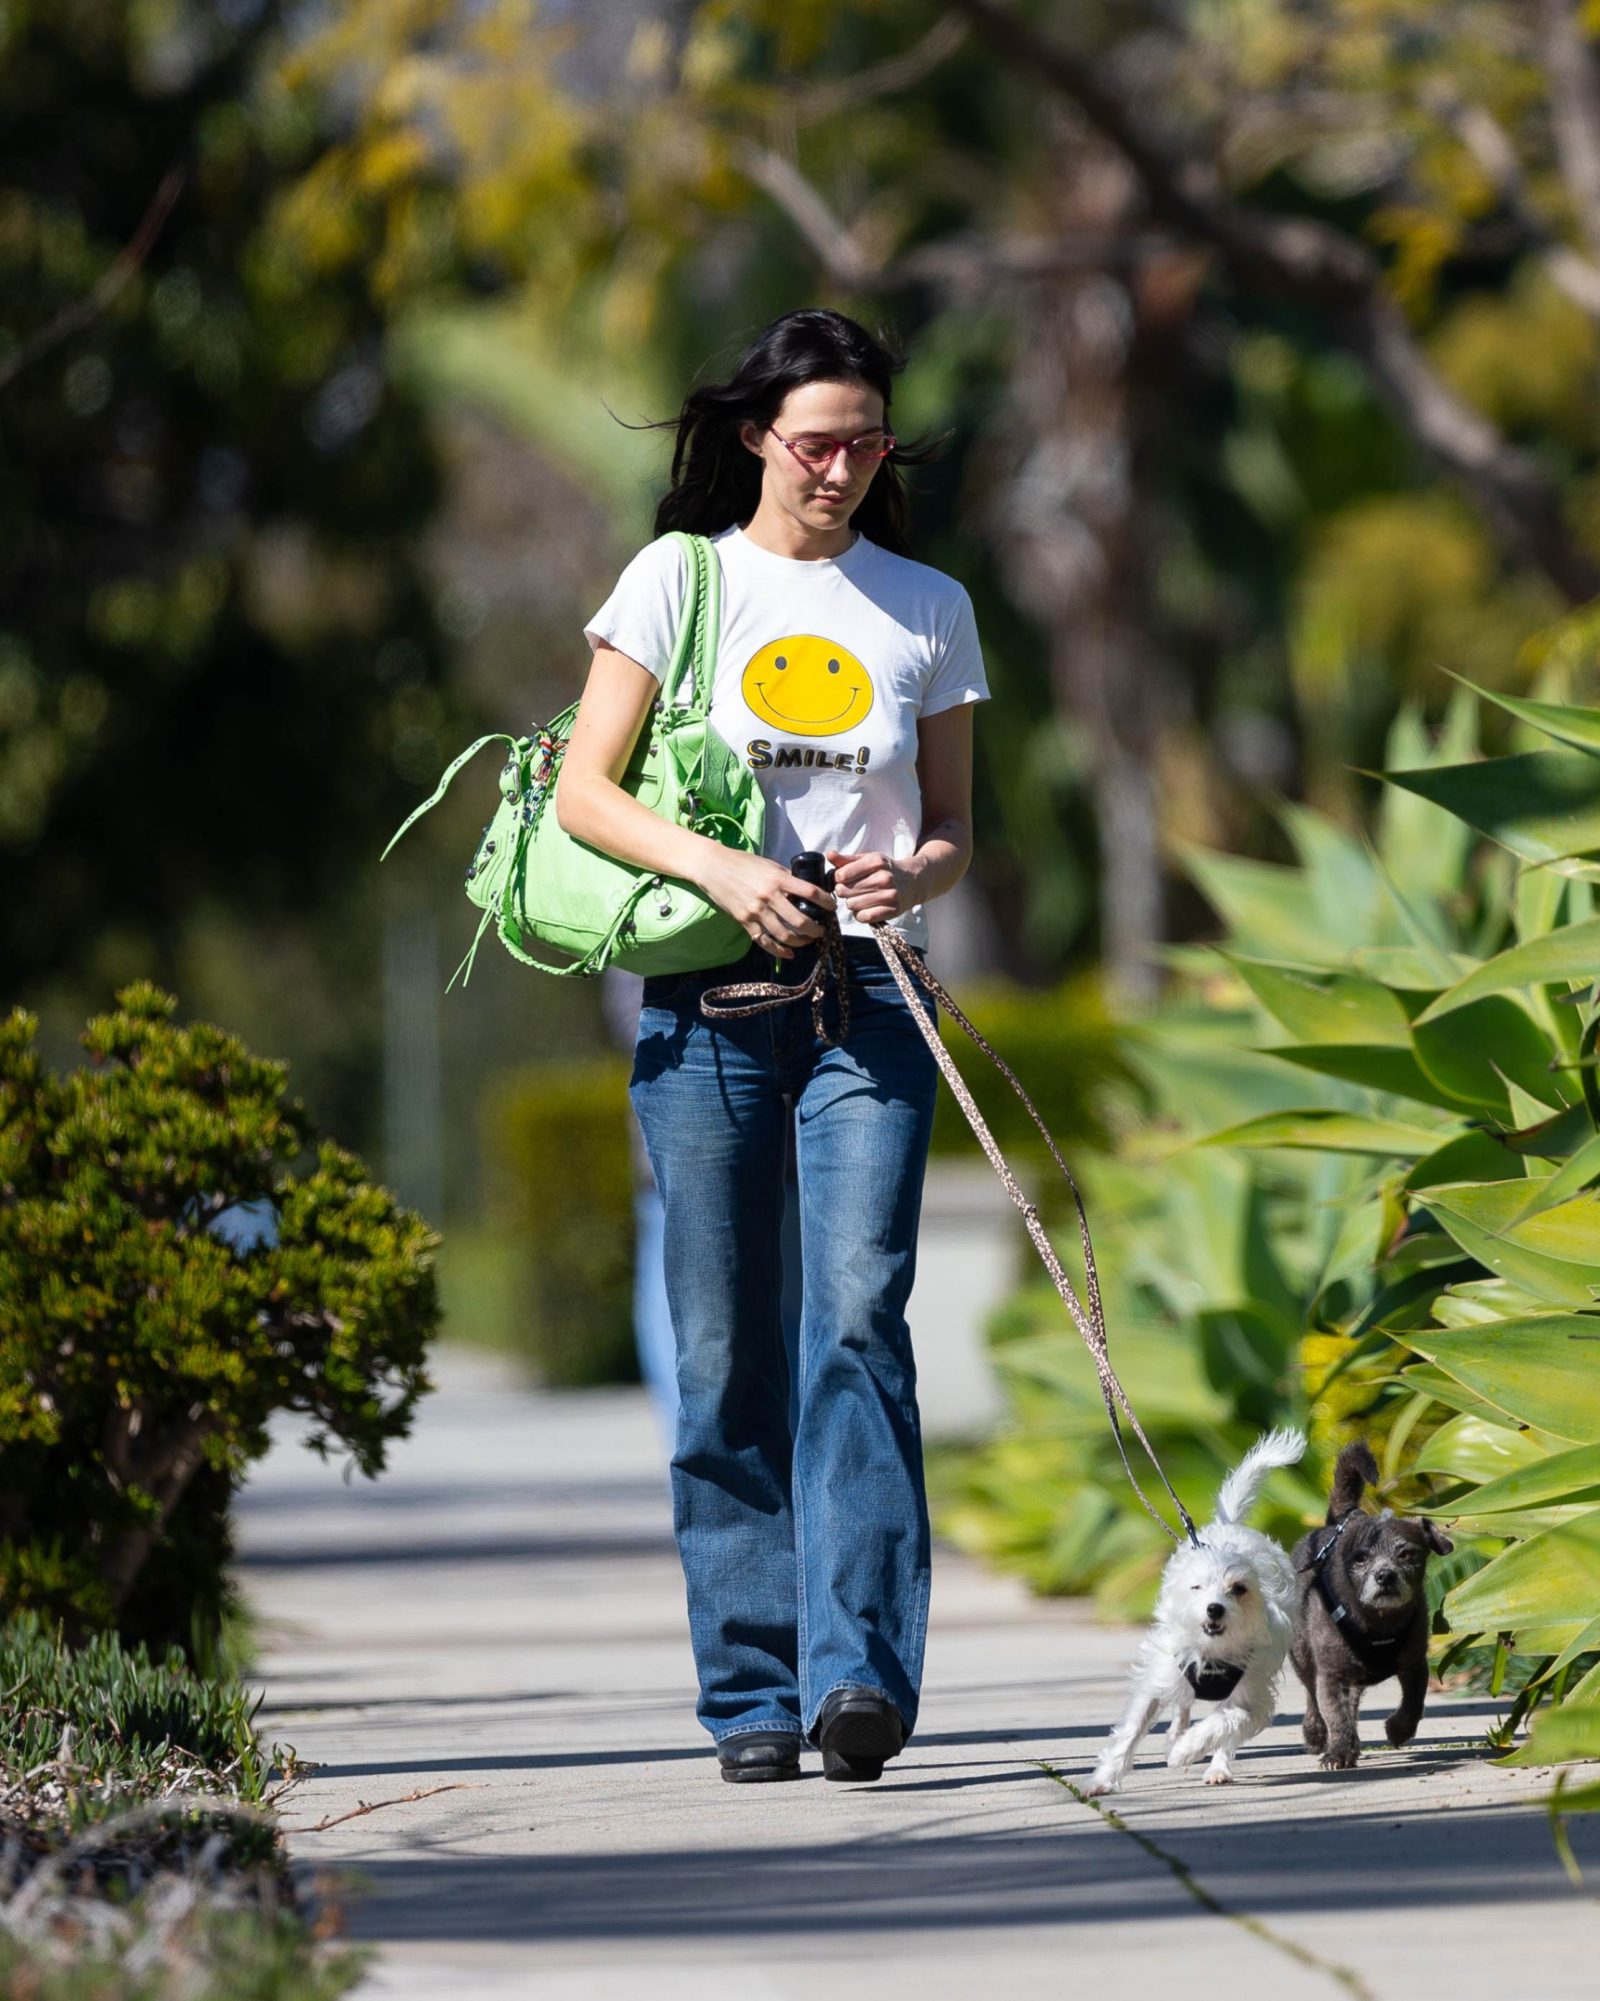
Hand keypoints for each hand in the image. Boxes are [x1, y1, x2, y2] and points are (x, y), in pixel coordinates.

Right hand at [697, 849, 834, 959]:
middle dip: (816, 929)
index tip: (832, 907)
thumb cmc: (742, 863)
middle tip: (821, 930)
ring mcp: (756, 911)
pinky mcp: (744, 921)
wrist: (713, 867)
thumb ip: (787, 877)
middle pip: (800, 920)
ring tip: (808, 940)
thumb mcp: (769, 865)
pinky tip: (789, 953)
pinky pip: (764, 941)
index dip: (826, 902)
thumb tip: (806, 888)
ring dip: (801, 941)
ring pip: (784, 935)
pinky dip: (779, 951)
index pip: (811, 892)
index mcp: (778, 879)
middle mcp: (769, 896)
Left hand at [825, 849, 915, 926]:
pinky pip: (864, 917)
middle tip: (851, 890)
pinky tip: (865, 908)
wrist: (913, 881)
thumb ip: (846, 859)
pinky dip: (860, 914)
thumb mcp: (868, 859)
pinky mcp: (892, 910)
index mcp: (876, 861)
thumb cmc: (885, 869)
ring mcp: (889, 895)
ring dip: (851, 904)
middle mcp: (884, 878)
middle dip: (843, 891)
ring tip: (859, 898)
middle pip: (845, 891)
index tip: (843, 879)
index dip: (838, 878)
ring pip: (852, 905)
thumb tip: (829, 854)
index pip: (842, 875)